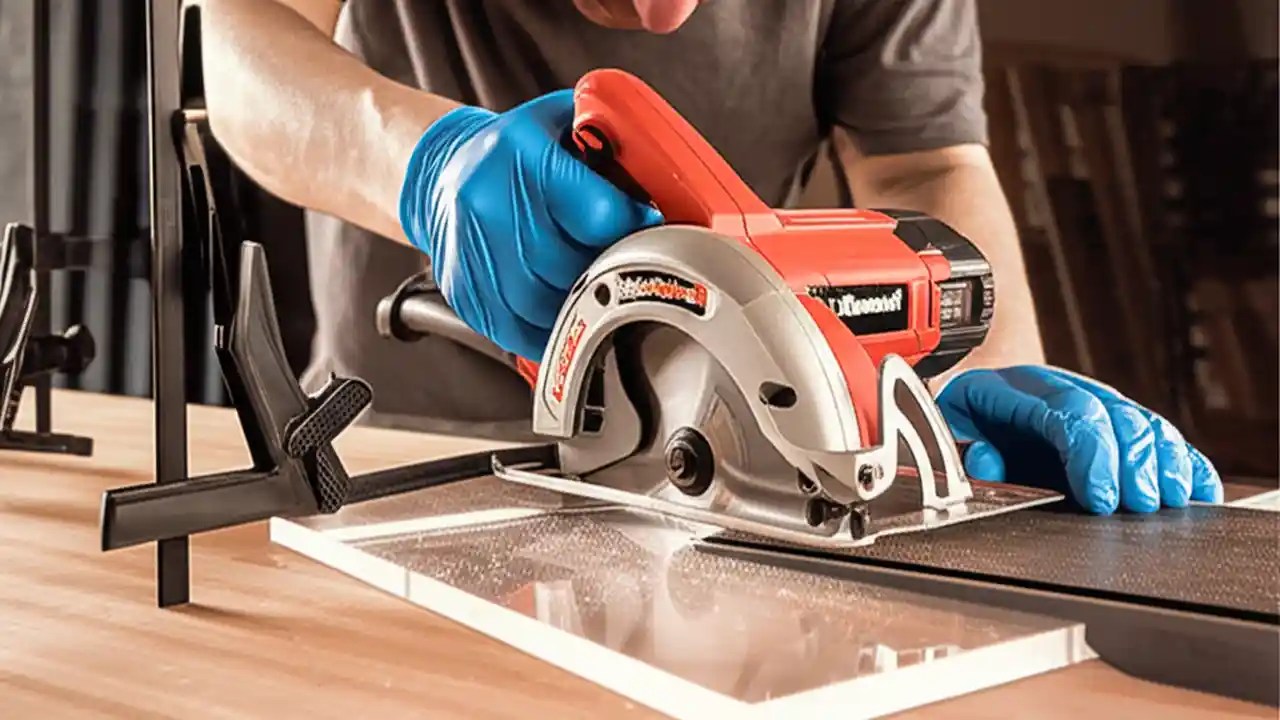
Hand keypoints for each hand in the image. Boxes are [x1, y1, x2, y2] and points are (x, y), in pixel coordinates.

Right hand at [398, 90, 662, 359]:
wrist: (443, 171)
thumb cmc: (513, 150)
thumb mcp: (562, 123)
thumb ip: (610, 144)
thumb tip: (669, 184)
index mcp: (523, 154)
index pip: (598, 214)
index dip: (636, 230)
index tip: (653, 235)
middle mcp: (490, 203)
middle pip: (574, 268)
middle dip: (611, 273)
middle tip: (629, 267)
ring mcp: (472, 252)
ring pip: (546, 306)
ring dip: (584, 309)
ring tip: (601, 292)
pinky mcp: (464, 291)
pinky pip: (517, 331)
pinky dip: (551, 334)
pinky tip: (568, 317)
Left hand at [936, 366, 1222, 513]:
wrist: (972, 397)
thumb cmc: (960, 422)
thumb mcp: (948, 431)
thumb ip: (963, 448)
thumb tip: (987, 460)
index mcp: (1020, 388)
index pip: (1069, 411)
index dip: (1092, 453)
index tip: (1100, 497)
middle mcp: (1065, 389)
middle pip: (1116, 416)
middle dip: (1134, 462)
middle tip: (1142, 505)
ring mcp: (1096, 402)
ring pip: (1143, 423)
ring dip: (1164, 461)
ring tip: (1172, 499)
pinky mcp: (1116, 423)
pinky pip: (1157, 437)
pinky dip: (1182, 461)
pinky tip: (1197, 487)